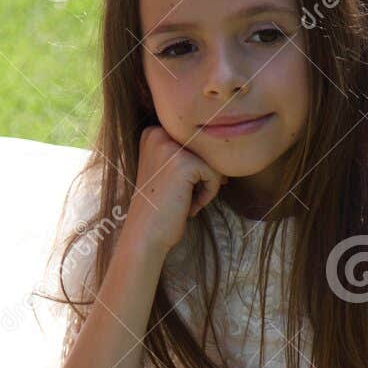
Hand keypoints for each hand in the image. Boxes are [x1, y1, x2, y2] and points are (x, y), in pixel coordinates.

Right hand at [126, 124, 225, 253]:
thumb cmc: (159, 207)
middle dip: (204, 175)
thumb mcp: (168, 171)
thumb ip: (188, 154)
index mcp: (153, 132)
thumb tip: (223, 148)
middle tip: (189, 197)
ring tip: (189, 202)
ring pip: (212, 160)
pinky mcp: (185, 163)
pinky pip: (215, 175)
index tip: (184, 188)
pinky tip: (190, 207)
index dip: (197, 167)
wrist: (144, 235)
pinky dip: (209, 194)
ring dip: (207, 185)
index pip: (195, 141)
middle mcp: (159, 133)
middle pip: (205, 148)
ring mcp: (170, 147)